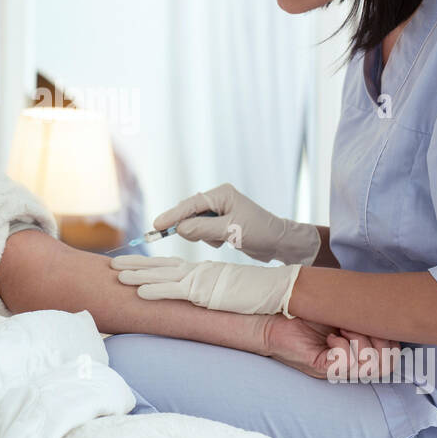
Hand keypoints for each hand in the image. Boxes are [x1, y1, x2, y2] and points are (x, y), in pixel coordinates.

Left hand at [111, 255, 301, 315]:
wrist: (274, 290)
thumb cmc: (255, 294)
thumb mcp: (225, 292)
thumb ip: (209, 293)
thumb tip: (199, 300)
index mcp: (202, 272)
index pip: (170, 265)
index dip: (149, 265)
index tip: (131, 264)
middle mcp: (197, 272)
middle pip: (160, 266)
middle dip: (135, 264)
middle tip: (112, 264)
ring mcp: (199, 281)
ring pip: (161, 275)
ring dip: (137, 275)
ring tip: (117, 276)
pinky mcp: (203, 292)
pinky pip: (174, 291)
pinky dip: (155, 291)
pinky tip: (138, 292)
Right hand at [153, 183, 321, 264]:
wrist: (279, 243)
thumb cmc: (259, 232)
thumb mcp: (230, 230)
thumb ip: (203, 228)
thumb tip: (180, 229)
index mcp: (221, 194)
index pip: (190, 204)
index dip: (172, 216)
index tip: (156, 226)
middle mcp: (218, 200)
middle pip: (190, 214)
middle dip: (191, 229)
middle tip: (203, 238)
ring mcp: (219, 212)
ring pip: (195, 226)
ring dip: (203, 237)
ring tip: (223, 240)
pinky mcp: (221, 224)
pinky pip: (203, 232)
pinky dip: (209, 240)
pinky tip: (225, 242)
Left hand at [264, 315, 402, 381]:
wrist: (270, 317)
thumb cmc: (303, 311)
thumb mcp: (339, 309)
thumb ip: (360, 310)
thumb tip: (384, 301)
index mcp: (358, 350)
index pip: (393, 357)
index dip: (392, 337)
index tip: (373, 318)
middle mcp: (351, 363)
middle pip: (387, 364)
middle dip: (379, 338)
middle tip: (355, 322)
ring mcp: (338, 369)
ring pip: (371, 366)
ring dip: (361, 340)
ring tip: (342, 327)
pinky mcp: (323, 368)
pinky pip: (348, 365)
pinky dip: (344, 346)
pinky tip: (331, 337)